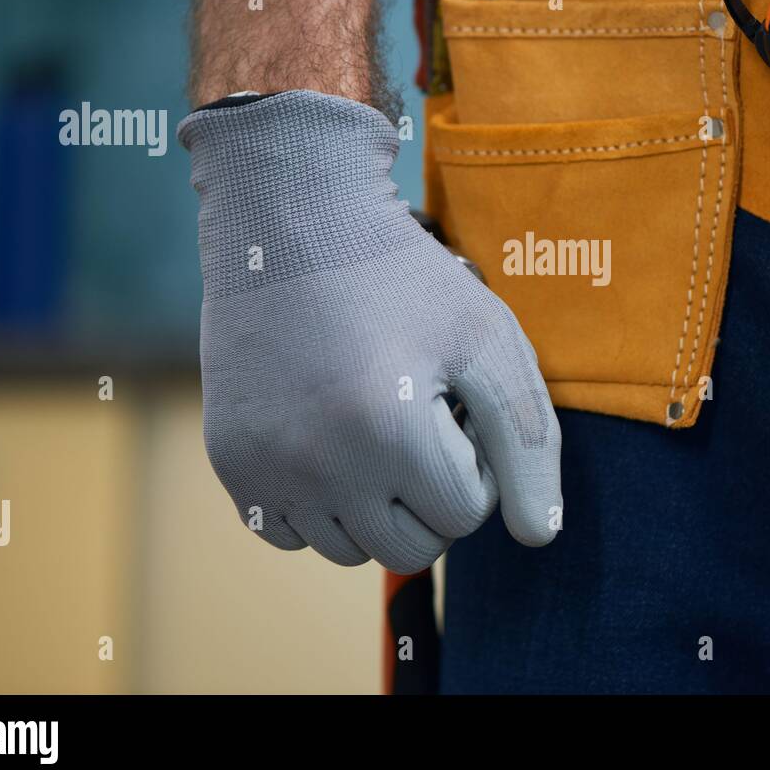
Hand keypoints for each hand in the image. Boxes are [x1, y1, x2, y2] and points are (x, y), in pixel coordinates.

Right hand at [180, 90, 561, 572]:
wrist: (290, 221)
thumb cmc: (403, 278)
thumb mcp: (487, 338)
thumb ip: (528, 440)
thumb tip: (539, 536)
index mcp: (388, 432)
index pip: (465, 514)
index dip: (476, 460)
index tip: (456, 405)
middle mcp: (317, 465)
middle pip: (410, 547)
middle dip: (433, 496)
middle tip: (423, 422)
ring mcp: (265, 468)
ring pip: (350, 548)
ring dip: (378, 505)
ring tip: (377, 426)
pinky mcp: (231, 462)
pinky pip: (289, 533)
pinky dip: (319, 504)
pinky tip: (329, 439)